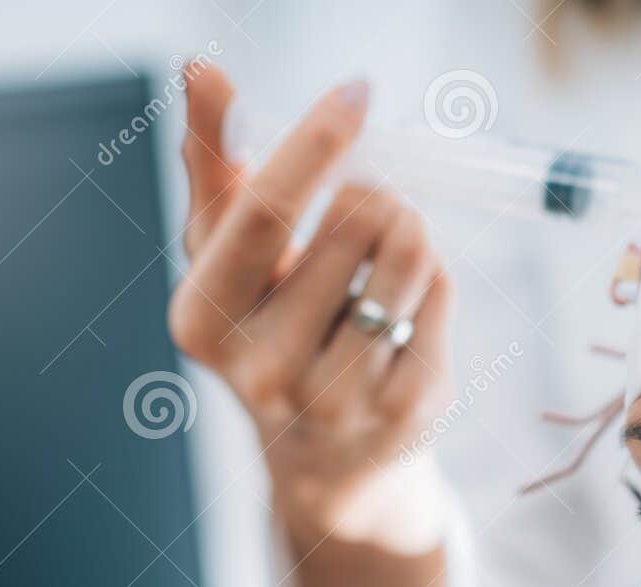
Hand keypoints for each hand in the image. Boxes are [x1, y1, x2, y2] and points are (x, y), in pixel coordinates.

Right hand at [169, 67, 453, 554]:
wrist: (323, 460)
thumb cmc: (268, 329)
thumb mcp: (224, 256)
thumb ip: (215, 165)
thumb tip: (201, 72)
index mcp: (202, 320)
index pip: (263, 213)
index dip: (315, 144)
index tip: (355, 93)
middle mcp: (265, 369)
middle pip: (355, 220)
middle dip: (375, 187)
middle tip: (368, 200)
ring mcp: (339, 397)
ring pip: (408, 251)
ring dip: (406, 225)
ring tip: (385, 249)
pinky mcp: (405, 407)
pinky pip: (439, 292)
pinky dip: (430, 277)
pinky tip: (401, 306)